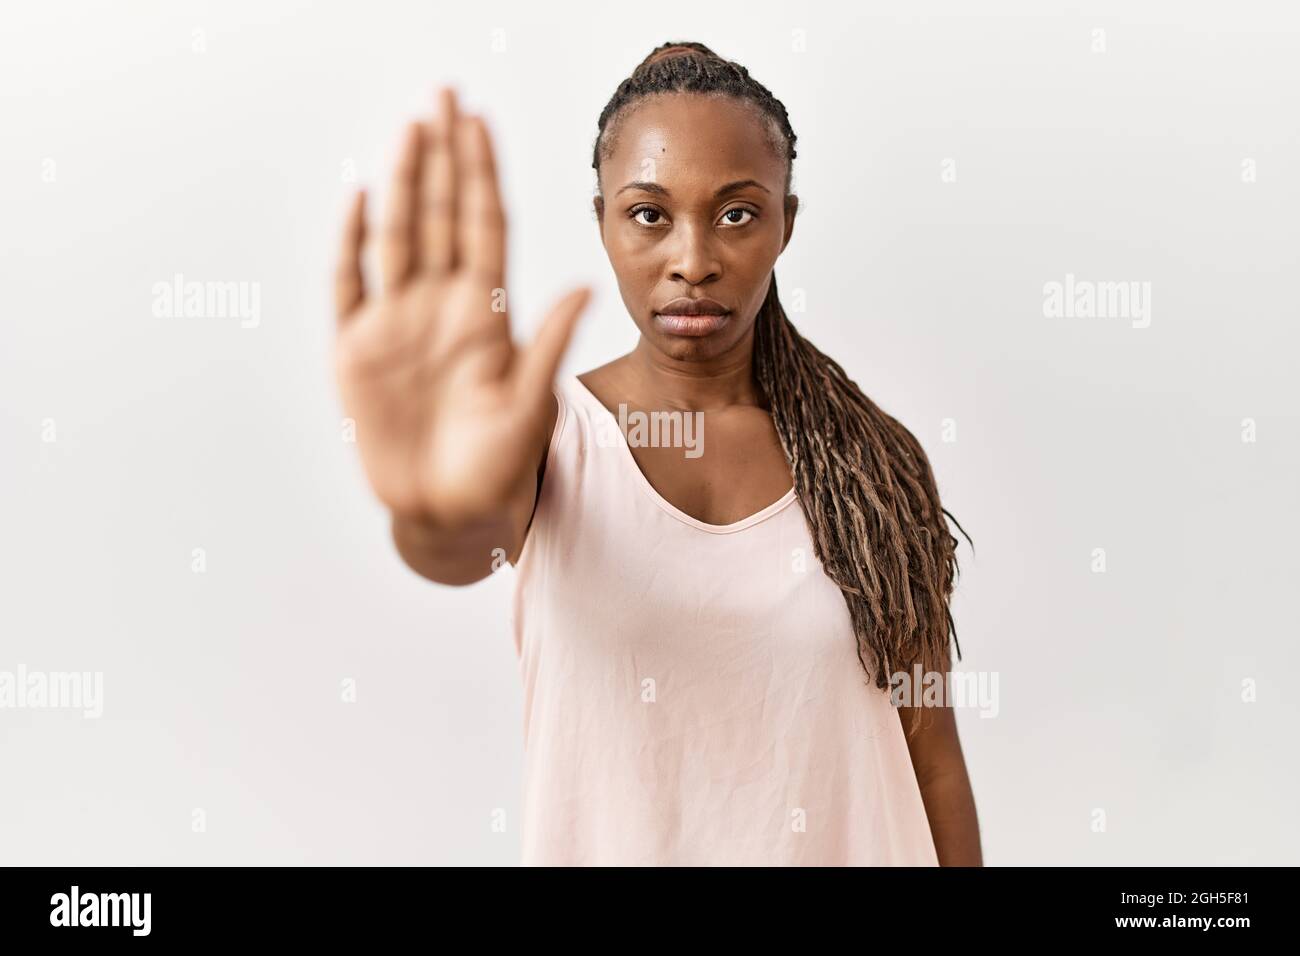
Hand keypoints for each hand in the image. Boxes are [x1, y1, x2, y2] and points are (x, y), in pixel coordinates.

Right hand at [333, 87, 589, 526]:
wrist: (450, 512)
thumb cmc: (499, 464)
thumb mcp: (531, 405)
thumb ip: (549, 345)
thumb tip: (583, 287)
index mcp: (487, 314)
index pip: (484, 226)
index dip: (481, 173)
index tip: (480, 121)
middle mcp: (442, 307)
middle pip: (441, 215)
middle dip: (443, 155)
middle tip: (443, 94)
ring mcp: (398, 324)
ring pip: (398, 236)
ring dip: (404, 182)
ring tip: (409, 127)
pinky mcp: (357, 352)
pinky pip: (350, 285)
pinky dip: (351, 242)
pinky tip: (360, 195)